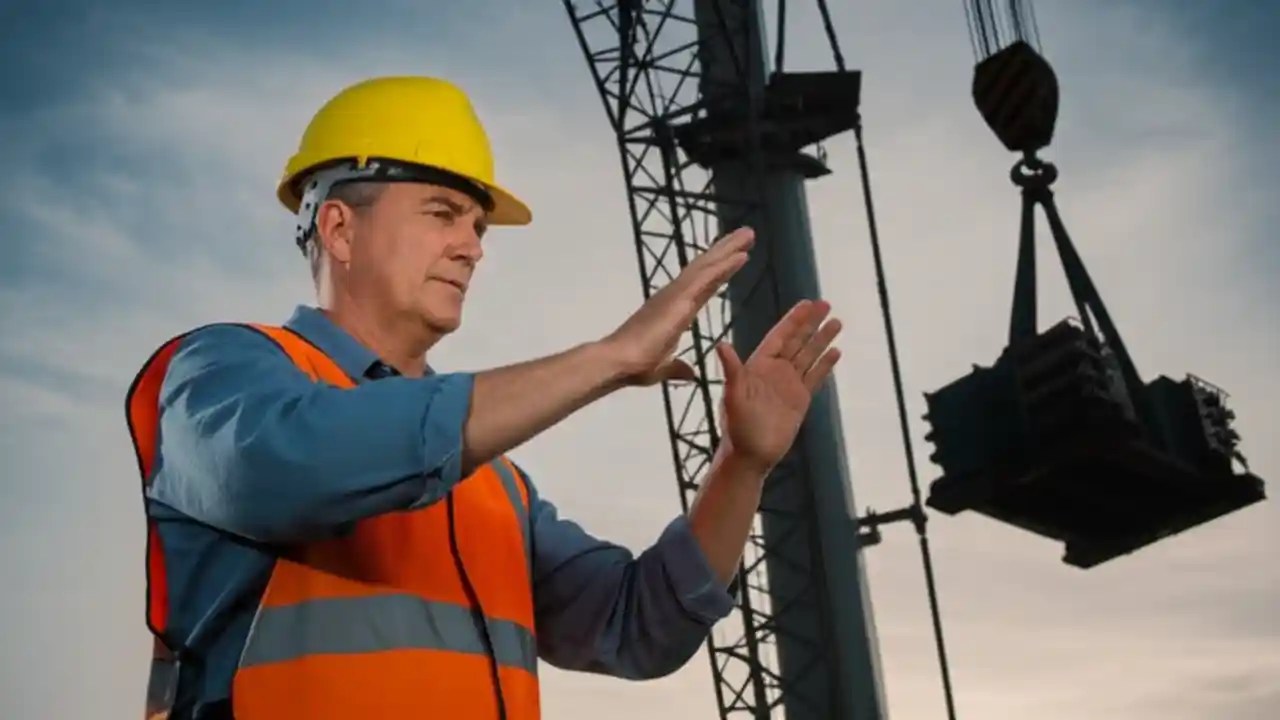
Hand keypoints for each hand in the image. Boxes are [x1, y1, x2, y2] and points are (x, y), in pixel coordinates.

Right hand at [601, 227, 754, 385]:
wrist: (619, 362)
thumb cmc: (636, 365)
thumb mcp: (663, 367)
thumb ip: (678, 367)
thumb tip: (690, 373)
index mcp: (675, 310)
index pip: (704, 286)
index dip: (721, 271)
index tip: (737, 257)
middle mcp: (675, 295)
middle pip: (707, 268)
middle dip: (726, 250)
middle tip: (747, 234)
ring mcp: (677, 294)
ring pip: (707, 266)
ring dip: (729, 249)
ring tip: (749, 234)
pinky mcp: (679, 298)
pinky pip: (707, 277)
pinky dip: (724, 265)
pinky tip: (742, 255)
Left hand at [713, 299, 842, 471]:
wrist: (751, 454)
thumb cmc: (737, 426)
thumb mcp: (733, 395)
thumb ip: (731, 369)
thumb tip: (721, 344)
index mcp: (758, 365)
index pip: (780, 336)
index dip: (793, 320)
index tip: (807, 303)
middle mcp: (775, 371)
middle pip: (797, 341)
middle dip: (811, 323)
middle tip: (826, 304)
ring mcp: (789, 384)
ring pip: (808, 355)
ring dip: (822, 339)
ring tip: (837, 322)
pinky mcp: (800, 399)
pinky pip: (815, 377)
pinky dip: (825, 364)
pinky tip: (836, 352)